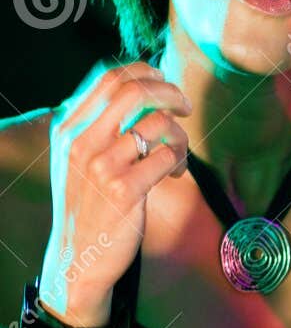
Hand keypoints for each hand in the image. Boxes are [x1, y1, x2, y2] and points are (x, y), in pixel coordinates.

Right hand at [43, 62, 189, 326]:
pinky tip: (174, 174)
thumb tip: (140, 90)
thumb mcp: (80, 157)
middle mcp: (80, 140)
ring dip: (178, 136)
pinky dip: (179, 161)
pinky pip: (165, 157)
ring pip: (157, 123)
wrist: (78, 255)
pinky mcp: (124, 190)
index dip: (146, 72)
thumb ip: (99, 124)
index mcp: (68, 125)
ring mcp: (101, 165)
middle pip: (135, 91)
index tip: (165, 82)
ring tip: (177, 155)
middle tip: (186, 108)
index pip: (109, 76)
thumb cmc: (90, 203)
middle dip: (171, 93)